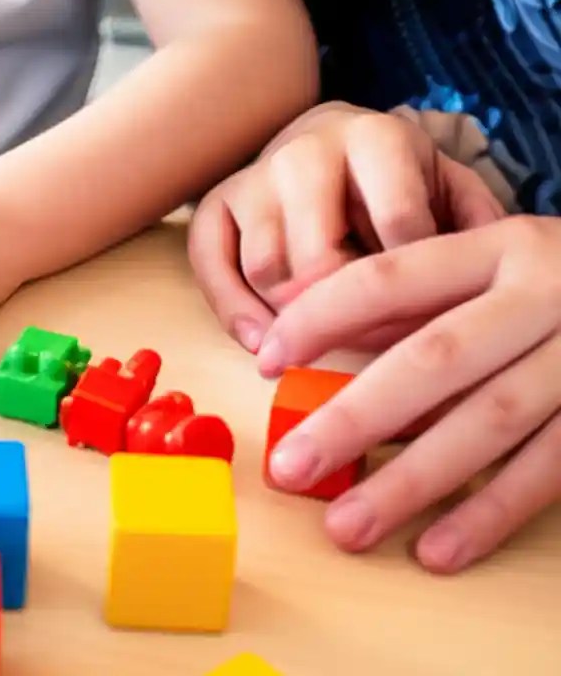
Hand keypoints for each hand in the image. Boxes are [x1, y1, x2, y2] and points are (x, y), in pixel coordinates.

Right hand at [189, 101, 505, 352]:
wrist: (321, 136)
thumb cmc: (392, 180)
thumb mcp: (446, 186)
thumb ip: (474, 224)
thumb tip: (486, 280)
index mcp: (376, 139)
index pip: (398, 226)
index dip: (416, 288)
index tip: (426, 321)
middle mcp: (307, 151)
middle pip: (321, 260)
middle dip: (349, 316)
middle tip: (373, 344)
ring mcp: (255, 177)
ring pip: (267, 272)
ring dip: (294, 318)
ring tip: (326, 337)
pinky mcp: (214, 204)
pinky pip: (210, 267)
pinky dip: (233, 314)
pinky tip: (261, 344)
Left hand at [259, 216, 560, 572]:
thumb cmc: (557, 286)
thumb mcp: (492, 263)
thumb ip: (406, 293)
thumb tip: (295, 311)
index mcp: (499, 247)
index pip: (391, 278)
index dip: (321, 317)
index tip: (264, 360)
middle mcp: (545, 294)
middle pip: (435, 359)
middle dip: (354, 418)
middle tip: (289, 467)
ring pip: (490, 422)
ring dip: (412, 482)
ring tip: (346, 527)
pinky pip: (549, 470)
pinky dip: (490, 513)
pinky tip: (436, 550)